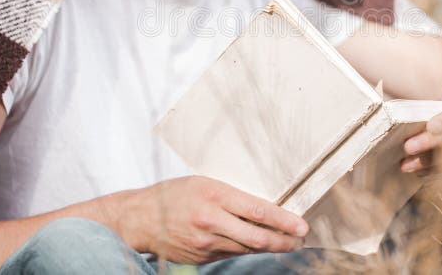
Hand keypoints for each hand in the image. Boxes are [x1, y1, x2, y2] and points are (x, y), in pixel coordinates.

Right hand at [120, 176, 307, 263]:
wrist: (140, 219)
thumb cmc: (173, 194)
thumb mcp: (204, 183)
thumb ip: (231, 194)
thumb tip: (262, 205)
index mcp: (214, 196)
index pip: (258, 210)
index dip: (284, 220)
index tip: (301, 224)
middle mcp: (212, 221)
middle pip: (257, 237)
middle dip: (284, 240)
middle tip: (301, 239)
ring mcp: (206, 243)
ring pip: (247, 248)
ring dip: (270, 247)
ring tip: (286, 243)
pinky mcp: (202, 257)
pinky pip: (231, 253)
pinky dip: (246, 249)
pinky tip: (257, 245)